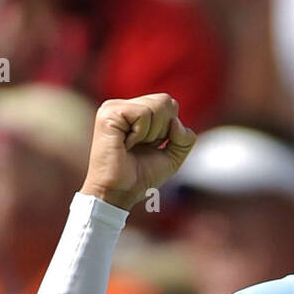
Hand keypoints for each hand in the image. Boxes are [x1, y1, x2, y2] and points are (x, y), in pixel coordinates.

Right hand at [81, 93, 196, 211]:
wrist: (118, 193)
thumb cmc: (140, 177)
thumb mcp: (172, 157)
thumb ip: (184, 138)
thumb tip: (176, 121)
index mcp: (136, 112)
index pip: (169, 104)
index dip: (169, 129)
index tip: (152, 146)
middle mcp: (124, 106)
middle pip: (166, 101)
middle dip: (163, 130)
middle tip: (142, 146)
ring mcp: (114, 107)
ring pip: (157, 106)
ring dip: (152, 134)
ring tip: (132, 146)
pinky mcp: (109, 113)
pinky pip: (143, 113)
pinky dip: (141, 133)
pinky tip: (126, 144)